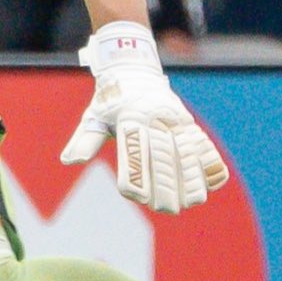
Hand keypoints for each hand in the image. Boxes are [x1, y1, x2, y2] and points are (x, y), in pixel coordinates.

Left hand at [59, 20, 227, 213]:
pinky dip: (208, 161)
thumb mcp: (93, 117)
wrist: (134, 70)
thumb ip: (85, 140)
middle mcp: (154, 117)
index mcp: (129, 117)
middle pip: (163, 153)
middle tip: (166, 210)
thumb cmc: (109, 101)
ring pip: (186, 149)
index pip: (133, 148)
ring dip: (192, 177)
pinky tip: (212, 184)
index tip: (137, 198)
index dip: (137, 173)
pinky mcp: (188, 123)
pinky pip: (202, 142)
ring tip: (193, 203)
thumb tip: (69, 160)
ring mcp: (174, 119)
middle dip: (166, 183)